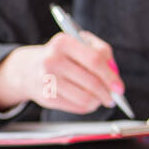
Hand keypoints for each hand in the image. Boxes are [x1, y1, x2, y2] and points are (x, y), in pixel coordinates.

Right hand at [0, 31, 124, 113]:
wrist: (28, 68)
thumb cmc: (63, 55)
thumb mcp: (80, 43)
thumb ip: (102, 53)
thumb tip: (115, 75)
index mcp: (63, 42)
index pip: (95, 60)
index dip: (111, 76)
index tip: (120, 87)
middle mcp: (52, 60)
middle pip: (92, 82)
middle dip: (108, 92)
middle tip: (114, 97)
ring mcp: (47, 80)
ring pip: (85, 98)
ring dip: (98, 101)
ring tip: (101, 98)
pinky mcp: (46, 97)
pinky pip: (76, 106)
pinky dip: (87, 106)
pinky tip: (88, 101)